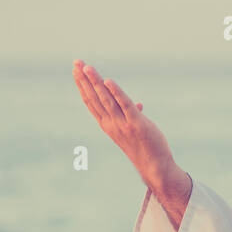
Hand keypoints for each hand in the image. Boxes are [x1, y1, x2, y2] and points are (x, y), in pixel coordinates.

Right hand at [72, 59, 179, 192]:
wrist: (155, 168)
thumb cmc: (146, 148)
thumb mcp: (135, 129)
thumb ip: (133, 115)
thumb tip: (139, 104)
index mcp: (108, 125)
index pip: (91, 102)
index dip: (82, 86)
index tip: (76, 71)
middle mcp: (112, 124)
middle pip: (95, 98)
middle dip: (84, 80)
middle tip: (76, 63)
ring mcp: (123, 125)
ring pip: (106, 100)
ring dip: (96, 82)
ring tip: (87, 67)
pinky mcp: (137, 125)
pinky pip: (125, 106)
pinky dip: (116, 93)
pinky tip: (109, 81)